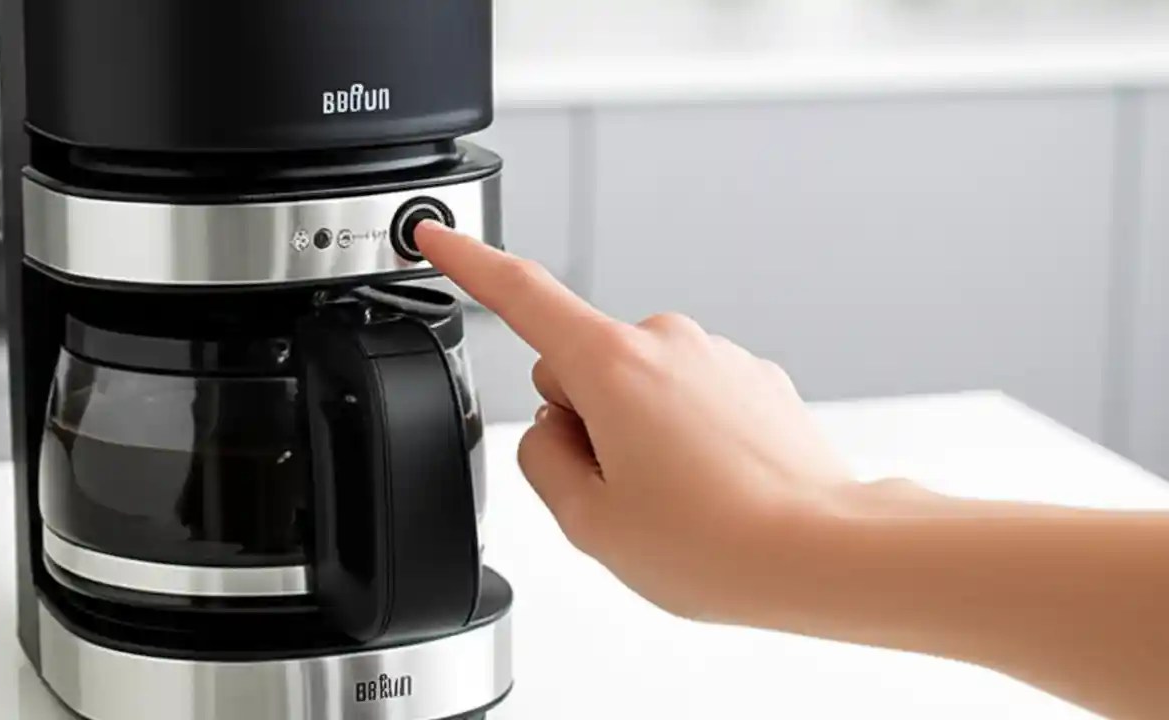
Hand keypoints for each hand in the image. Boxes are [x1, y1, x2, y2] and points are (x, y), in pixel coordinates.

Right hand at [416, 222, 878, 624]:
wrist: (825, 550)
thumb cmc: (718, 544)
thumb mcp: (589, 520)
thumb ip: (541, 460)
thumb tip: (553, 429)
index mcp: (612, 365)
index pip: (521, 295)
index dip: (469, 262)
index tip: (437, 235)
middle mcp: (666, 341)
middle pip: (580, 367)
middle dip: (584, 421)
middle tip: (624, 492)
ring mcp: (715, 355)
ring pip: (636, 386)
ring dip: (638, 433)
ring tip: (680, 499)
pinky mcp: (752, 376)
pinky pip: (688, 396)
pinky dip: (685, 435)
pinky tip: (714, 486)